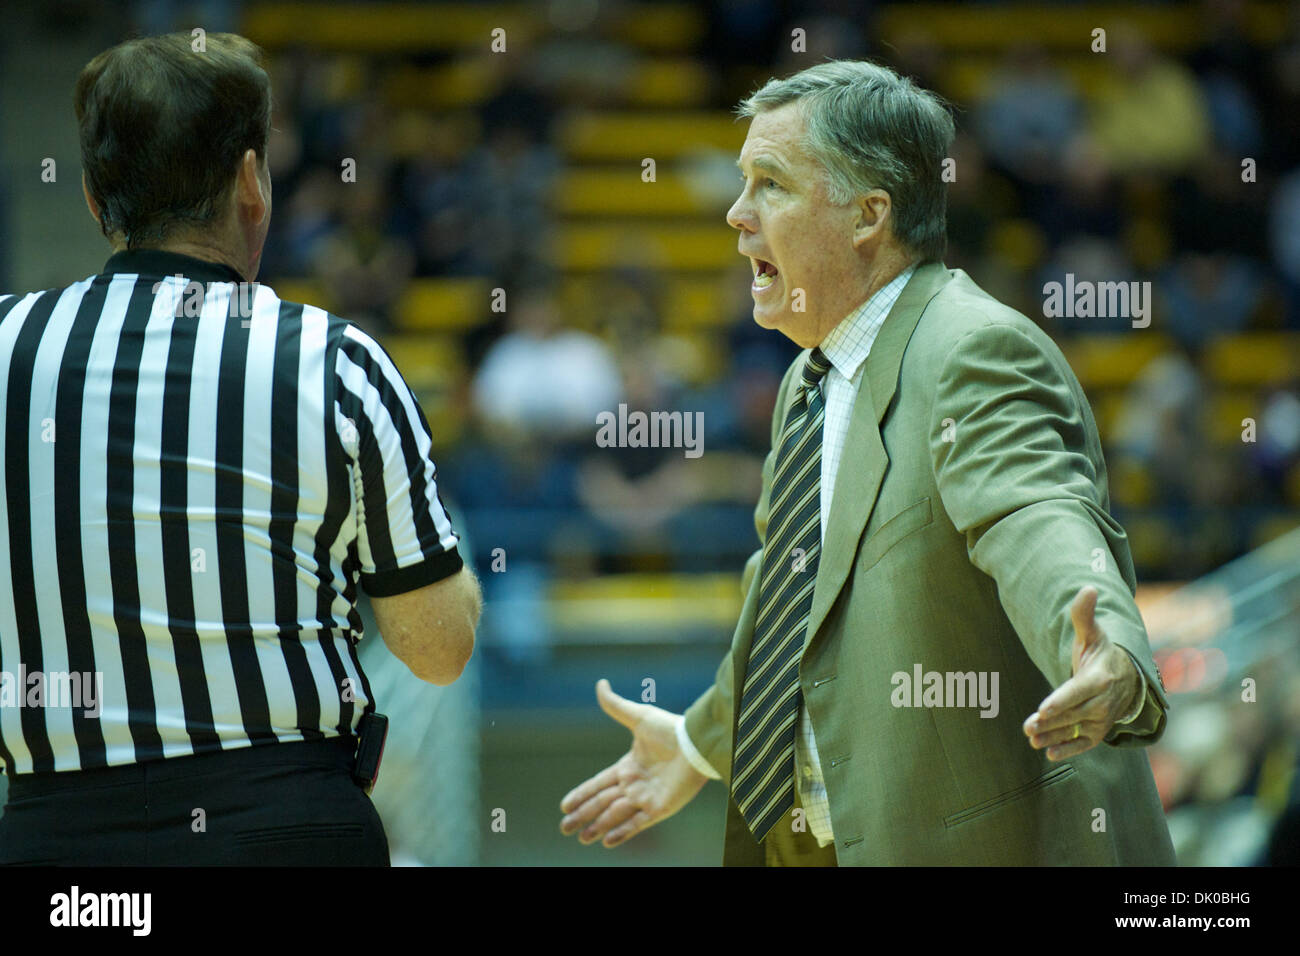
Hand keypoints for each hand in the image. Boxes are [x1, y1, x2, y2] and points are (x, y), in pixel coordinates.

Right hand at [559, 679, 708, 847]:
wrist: (695, 744)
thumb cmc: (670, 729)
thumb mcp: (638, 716)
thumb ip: (616, 705)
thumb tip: (600, 684)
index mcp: (628, 766)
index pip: (599, 784)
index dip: (582, 794)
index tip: (564, 805)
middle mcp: (635, 785)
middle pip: (603, 803)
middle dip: (583, 815)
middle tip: (564, 828)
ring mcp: (647, 798)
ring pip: (616, 815)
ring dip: (598, 826)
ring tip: (582, 838)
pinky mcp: (660, 808)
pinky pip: (637, 823)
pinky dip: (622, 832)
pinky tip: (606, 841)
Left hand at [1022, 586, 1143, 759]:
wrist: (1126, 678)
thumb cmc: (1101, 653)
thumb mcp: (1093, 634)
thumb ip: (1084, 615)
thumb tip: (1087, 589)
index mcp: (1101, 678)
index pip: (1078, 691)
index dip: (1061, 701)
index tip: (1043, 708)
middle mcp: (1104, 702)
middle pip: (1074, 714)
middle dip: (1051, 721)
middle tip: (1028, 726)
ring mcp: (1103, 719)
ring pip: (1076, 730)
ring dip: (1053, 736)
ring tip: (1031, 738)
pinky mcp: (1099, 732)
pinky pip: (1084, 743)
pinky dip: (1069, 750)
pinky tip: (1049, 753)